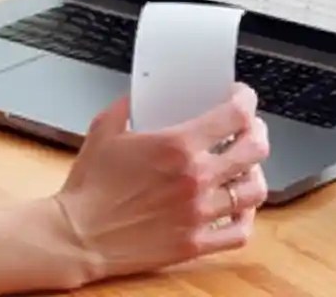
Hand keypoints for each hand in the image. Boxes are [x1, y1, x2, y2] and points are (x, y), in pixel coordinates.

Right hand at [53, 85, 269, 283]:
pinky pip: (241, 231)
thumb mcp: (103, 129)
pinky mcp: (196, 242)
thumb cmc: (90, 186)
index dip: (245, 100)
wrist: (79, 234)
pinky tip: (236, 207)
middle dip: (256, 132)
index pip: (234, 115)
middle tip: (248, 129)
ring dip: (254, 173)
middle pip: (256, 149)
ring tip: (245, 168)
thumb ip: (128, 106)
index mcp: (177, 145)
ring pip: (255, 190)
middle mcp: (197, 177)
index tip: (241, 97)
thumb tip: (142, 95)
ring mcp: (200, 212)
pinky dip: (245, 216)